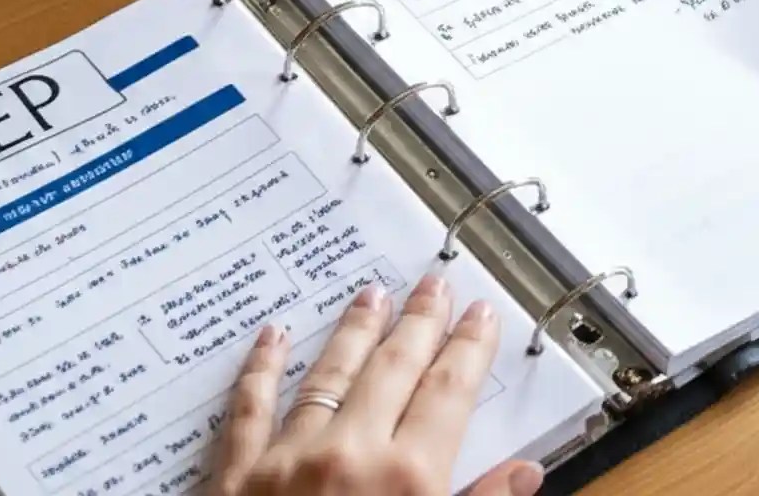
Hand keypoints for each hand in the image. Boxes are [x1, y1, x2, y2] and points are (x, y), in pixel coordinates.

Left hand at [211, 274, 544, 495]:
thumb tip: (524, 473)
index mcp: (408, 480)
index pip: (449, 391)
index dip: (469, 347)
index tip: (480, 314)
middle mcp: (350, 454)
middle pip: (395, 368)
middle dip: (420, 321)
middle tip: (434, 283)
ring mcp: (288, 459)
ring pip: (329, 372)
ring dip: (355, 329)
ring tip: (372, 293)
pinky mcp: (234, 475)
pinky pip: (248, 407)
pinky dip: (260, 368)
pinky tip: (272, 335)